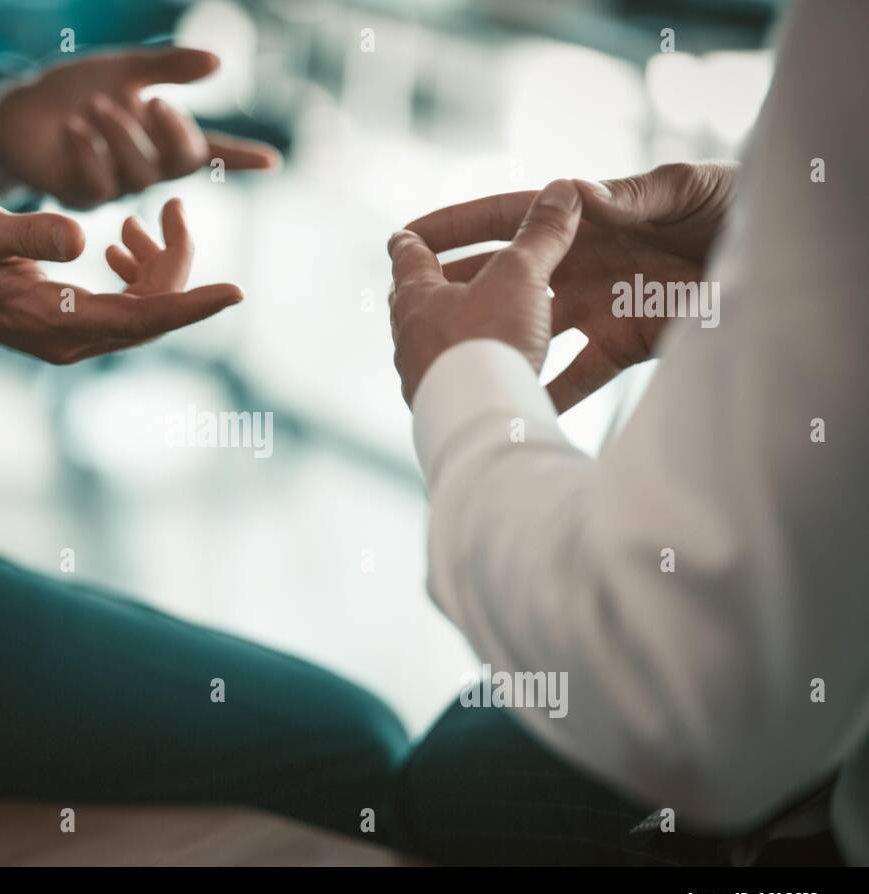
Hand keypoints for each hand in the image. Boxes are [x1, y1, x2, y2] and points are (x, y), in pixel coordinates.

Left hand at [0, 47, 280, 208]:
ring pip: (139, 173)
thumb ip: (169, 68)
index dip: (242, 156)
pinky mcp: (82, 197)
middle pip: (179, 163)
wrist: (17, 110)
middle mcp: (146, 168)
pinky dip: (88, 152)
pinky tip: (72, 128)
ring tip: (96, 105)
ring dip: (121, 135)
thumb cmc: (73, 90)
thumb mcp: (124, 69)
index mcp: (162, 139)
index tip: (273, 160)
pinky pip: (99, 184)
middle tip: (154, 101)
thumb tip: (218, 62)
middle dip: (172, 133)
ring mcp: (117, 187)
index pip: (211, 150)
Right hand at [0, 198, 241, 363]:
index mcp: (55, 321)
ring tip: (139, 221)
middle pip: (153, 312)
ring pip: (144, 310)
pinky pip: (125, 308)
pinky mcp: (71, 328)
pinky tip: (122, 242)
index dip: (192, 304)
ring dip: (157, 266)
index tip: (236, 291)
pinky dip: (137, 274)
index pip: (142, 317)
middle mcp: (72, 341)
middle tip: (175, 207)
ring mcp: (73, 340)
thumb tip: (83, 236)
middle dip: (177, 261)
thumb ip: (31, 231)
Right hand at [403, 161, 735, 410]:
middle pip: (503, 280)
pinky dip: (550, 395)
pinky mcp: (623, 344)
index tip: (407, 239)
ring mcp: (598, 306)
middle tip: (408, 313)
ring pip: (530, 331)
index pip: (508, 220)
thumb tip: (569, 192)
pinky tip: (519, 412)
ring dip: (494, 347)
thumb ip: (628, 194)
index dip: (456, 227)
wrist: (778, 260)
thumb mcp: (683, 190)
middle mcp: (582, 263)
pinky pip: (577, 375)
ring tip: (453, 371)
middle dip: (456, 293)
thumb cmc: (733, 204)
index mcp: (587, 218)